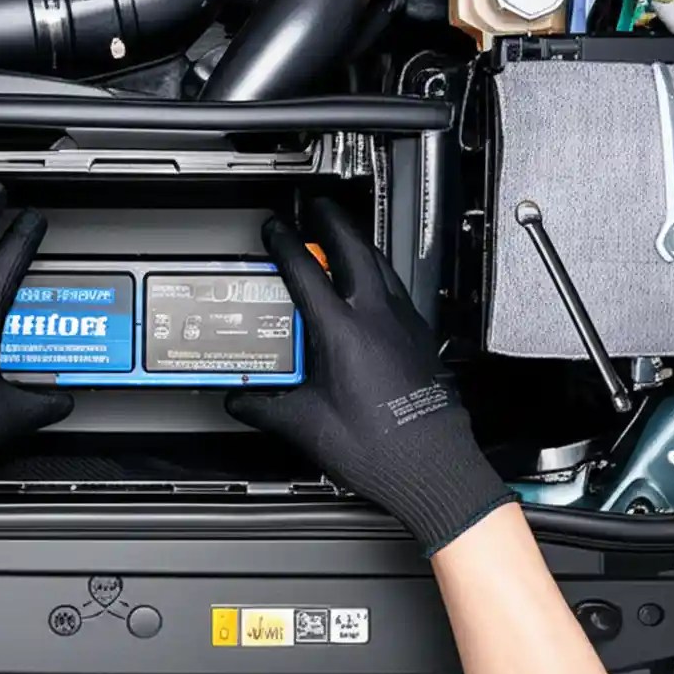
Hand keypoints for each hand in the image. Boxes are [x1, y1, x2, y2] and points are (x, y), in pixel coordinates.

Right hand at [226, 201, 515, 554]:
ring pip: (381, 265)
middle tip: (315, 207)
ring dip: (358, 244)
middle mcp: (377, 319)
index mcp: (342, 333)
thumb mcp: (306, 426)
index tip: (273, 230)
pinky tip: (370, 286)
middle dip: (331, 221)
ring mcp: (403, 324)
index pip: (306, 273)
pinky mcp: (419, 338)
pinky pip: (396, 289)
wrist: (431, 466)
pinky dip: (377, 274)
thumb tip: (242, 400)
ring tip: (341, 236)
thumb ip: (265, 407)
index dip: (284, 245)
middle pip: (354, 249)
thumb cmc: (379, 449)